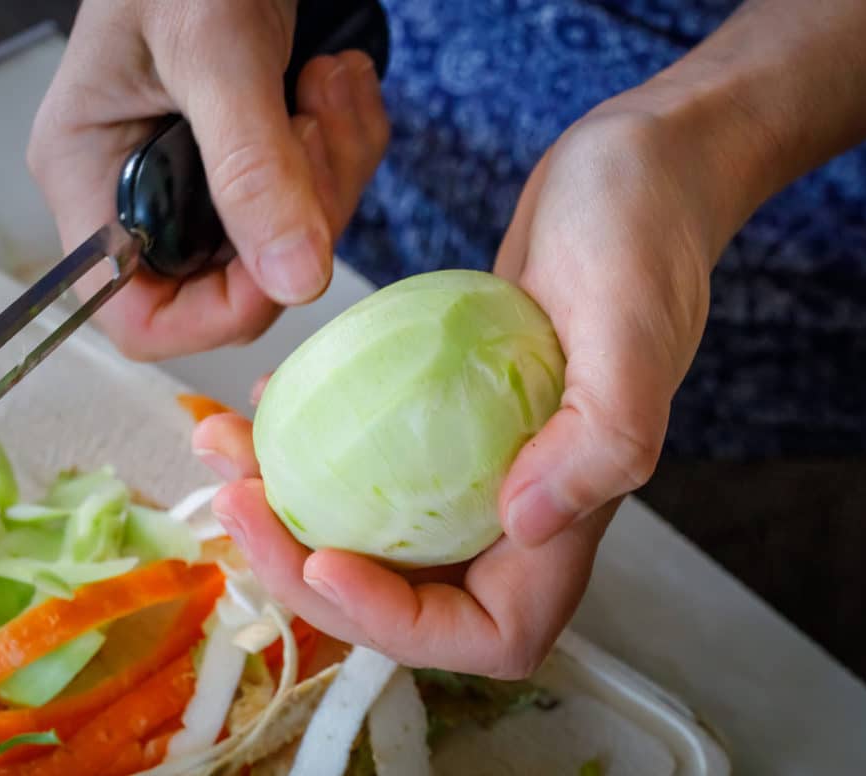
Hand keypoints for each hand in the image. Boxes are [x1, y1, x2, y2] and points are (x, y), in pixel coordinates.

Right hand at [27, 0, 388, 358]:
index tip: (281, 261)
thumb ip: (251, 167)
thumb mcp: (214, 51)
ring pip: (290, 237)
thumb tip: (294, 280)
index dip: (211, 314)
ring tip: (329, 82)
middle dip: (300, 212)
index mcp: (90, 177)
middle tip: (316, 124)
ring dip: (334, 167)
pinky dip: (346, 140)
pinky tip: (335, 77)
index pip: (135, 312)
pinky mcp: (255, 156)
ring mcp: (203, 177)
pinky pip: (318, 192)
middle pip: (234, 279)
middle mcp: (142, 192)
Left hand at [193, 102, 736, 677]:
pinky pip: (366, 455)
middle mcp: (519, 500)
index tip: (324, 558)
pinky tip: (262, 404)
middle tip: (234, 499)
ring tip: (222, 448)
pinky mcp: (444, 409)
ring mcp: (477, 457)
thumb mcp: (632, 325)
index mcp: (571, 512)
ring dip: (285, 508)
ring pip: (370, 526)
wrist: (635, 165)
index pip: (488, 632)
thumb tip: (522, 523)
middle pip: (404, 591)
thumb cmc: (644, 230)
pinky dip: (306, 445)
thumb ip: (603, 439)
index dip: (399, 624)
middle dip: (304, 567)